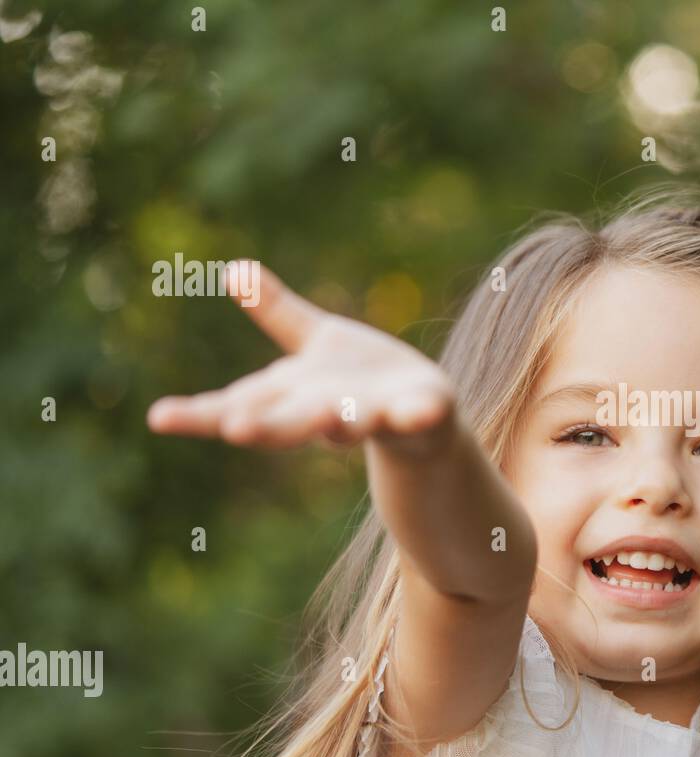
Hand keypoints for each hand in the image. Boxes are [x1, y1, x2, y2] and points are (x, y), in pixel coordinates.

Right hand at [146, 261, 456, 455]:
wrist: (425, 411)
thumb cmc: (358, 379)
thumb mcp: (315, 341)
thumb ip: (277, 311)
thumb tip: (233, 270)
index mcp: (295, 395)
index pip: (241, 404)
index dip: (199, 413)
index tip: (158, 418)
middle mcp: (328, 412)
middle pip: (289, 422)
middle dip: (266, 425)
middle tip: (236, 428)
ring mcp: (375, 416)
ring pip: (352, 424)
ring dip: (338, 422)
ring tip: (332, 419)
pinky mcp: (420, 413)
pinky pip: (418, 416)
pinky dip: (418, 415)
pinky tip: (420, 410)